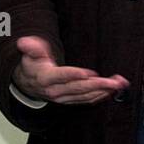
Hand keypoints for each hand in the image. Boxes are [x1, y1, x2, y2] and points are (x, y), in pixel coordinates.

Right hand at [12, 36, 128, 105]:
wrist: (28, 84)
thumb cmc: (32, 65)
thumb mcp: (29, 54)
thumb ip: (30, 47)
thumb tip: (24, 42)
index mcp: (45, 78)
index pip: (61, 76)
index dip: (74, 75)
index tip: (89, 73)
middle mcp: (55, 91)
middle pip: (78, 88)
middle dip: (98, 84)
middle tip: (114, 81)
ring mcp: (63, 98)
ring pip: (85, 96)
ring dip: (104, 90)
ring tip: (119, 84)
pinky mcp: (70, 100)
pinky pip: (86, 100)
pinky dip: (100, 96)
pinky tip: (111, 91)